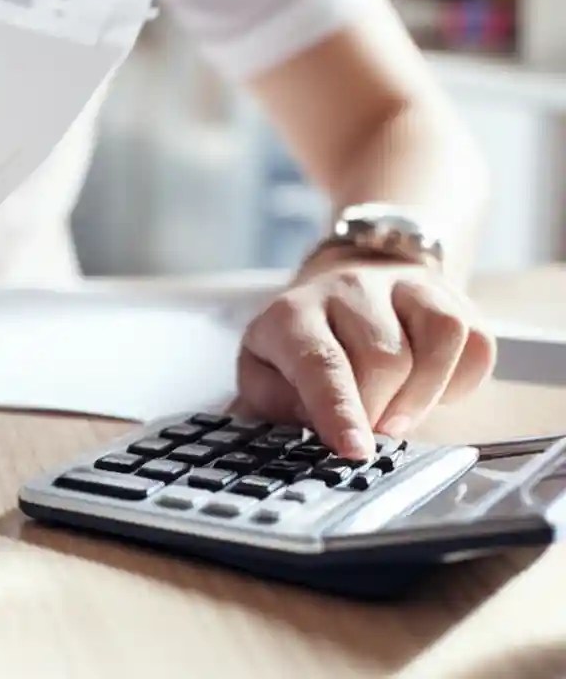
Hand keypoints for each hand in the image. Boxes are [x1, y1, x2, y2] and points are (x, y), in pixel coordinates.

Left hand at [233, 254, 494, 458]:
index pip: (321, 362)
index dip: (340, 410)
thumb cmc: (296, 346)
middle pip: (384, 359)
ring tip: (396, 415)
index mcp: (292, 314)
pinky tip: (427, 391)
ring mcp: (404, 286)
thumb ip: (274, 403)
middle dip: (380, 411)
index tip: (356, 450)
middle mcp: (348, 289)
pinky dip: (458, 384)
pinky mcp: (451, 297)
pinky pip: (476, 345)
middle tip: (369, 429)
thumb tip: (313, 423)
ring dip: (422, 398)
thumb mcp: (262, 375)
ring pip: (438, 343)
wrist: (337, 287)